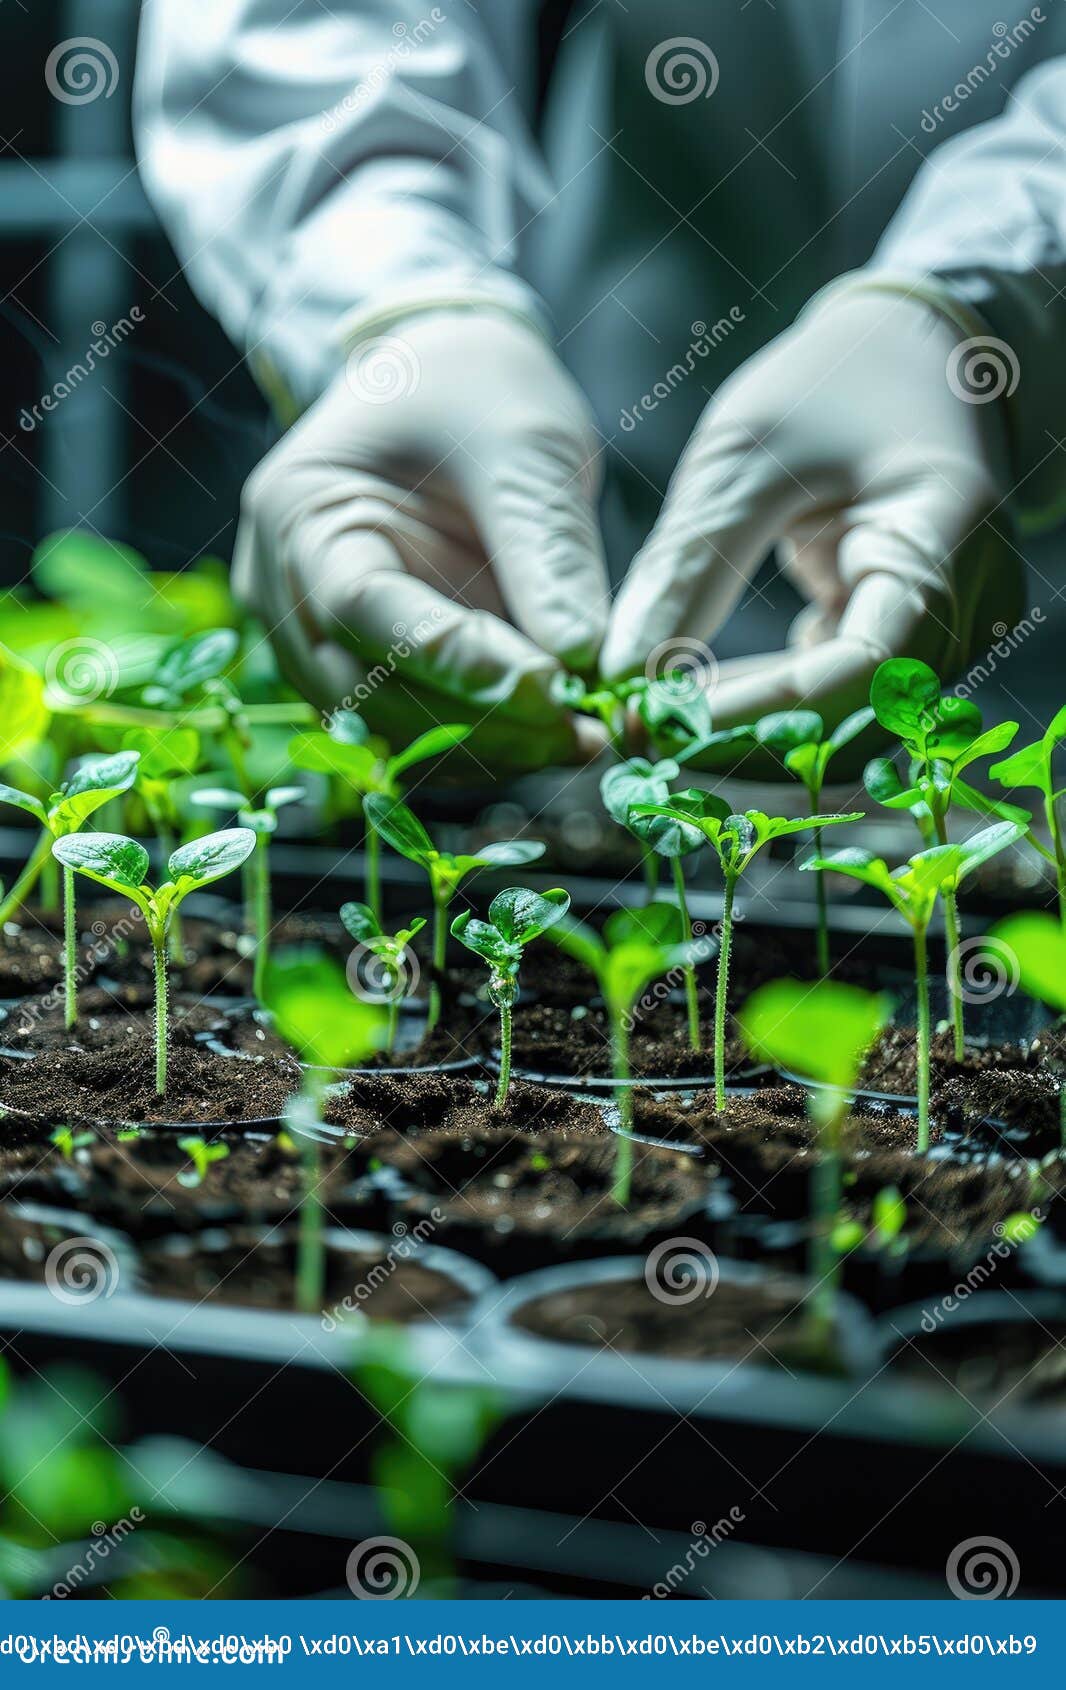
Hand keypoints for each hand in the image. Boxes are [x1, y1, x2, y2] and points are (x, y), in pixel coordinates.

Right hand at [234, 311, 608, 769]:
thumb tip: (589, 660)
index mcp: (303, 511)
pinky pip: (413, 726)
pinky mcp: (365, 668)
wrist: (451, 379)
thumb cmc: (480, 391)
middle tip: (586, 733)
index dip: (459, 659)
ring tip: (584, 738)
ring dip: (488, 747)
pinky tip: (555, 736)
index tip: (554, 685)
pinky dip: (483, 743)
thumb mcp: (526, 449)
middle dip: (482, 722)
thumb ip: (548, 553)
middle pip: (368, 690)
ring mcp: (315, 637)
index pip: (365, 609)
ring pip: (390, 727)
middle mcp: (286, 588)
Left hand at [602, 288, 1022, 765]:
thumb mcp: (748, 453)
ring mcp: (945, 629)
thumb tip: (622, 667)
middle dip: (744, 731)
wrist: (910, 353)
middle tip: (642, 727)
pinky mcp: (906, 638)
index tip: (663, 713)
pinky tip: (702, 688)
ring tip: (660, 708)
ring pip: (846, 721)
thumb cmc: (833, 382)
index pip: (861, 667)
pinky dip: (768, 702)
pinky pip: (839, 697)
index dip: (760, 705)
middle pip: (856, 714)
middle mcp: (967, 604)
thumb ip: (691, 562)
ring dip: (750, 726)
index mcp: (943, 539)